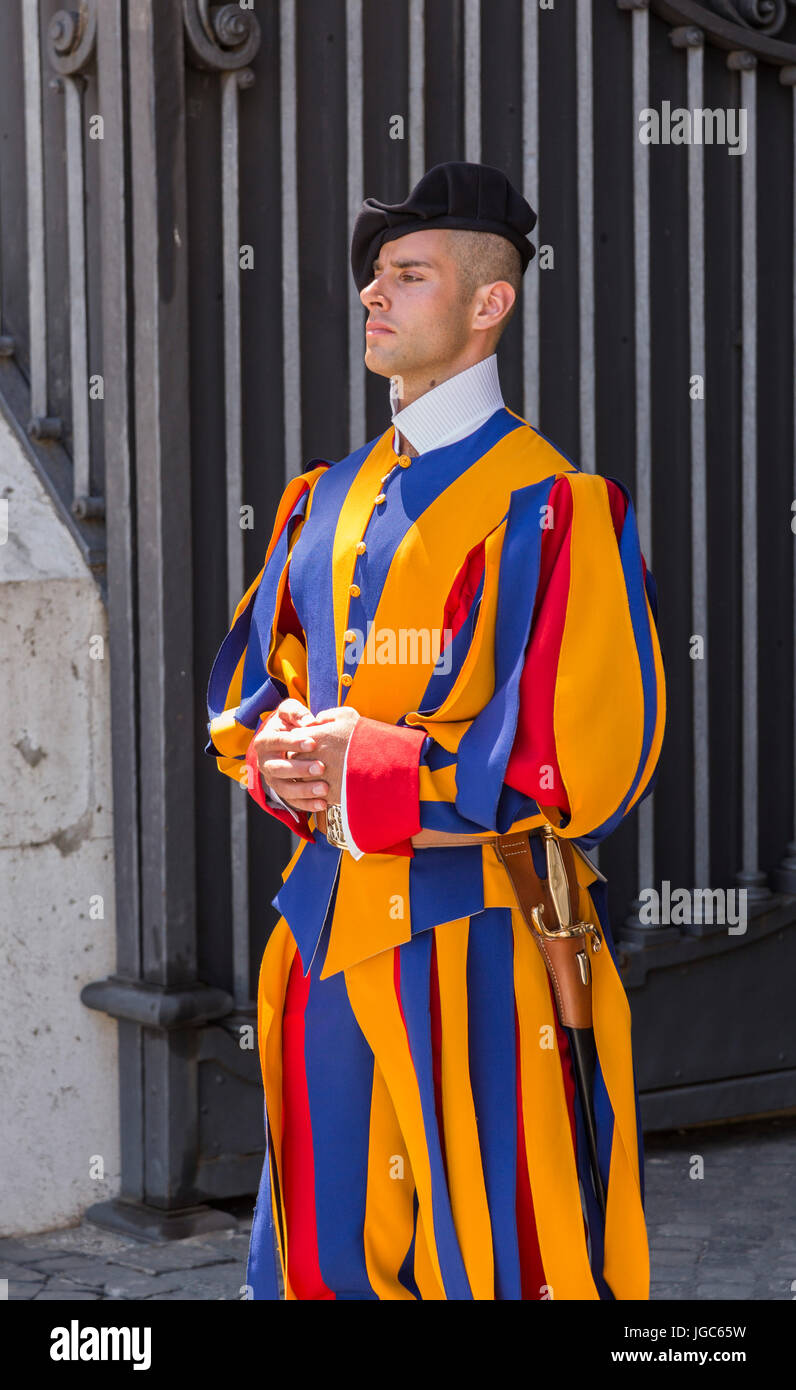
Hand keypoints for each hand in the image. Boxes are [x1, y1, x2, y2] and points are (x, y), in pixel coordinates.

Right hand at [251, 699, 329, 813]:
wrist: (286, 741)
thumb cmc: (289, 724)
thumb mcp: (289, 712)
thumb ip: (296, 712)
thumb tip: (309, 722)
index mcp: (265, 742)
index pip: (276, 741)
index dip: (293, 743)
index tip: (313, 743)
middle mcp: (266, 763)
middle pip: (278, 769)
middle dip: (299, 769)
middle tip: (321, 767)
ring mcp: (274, 780)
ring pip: (284, 789)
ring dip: (304, 790)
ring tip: (324, 788)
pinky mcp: (284, 793)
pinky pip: (293, 802)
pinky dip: (308, 804)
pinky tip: (323, 803)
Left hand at [298, 706, 360, 802]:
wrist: (384, 765)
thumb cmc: (365, 737)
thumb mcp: (347, 716)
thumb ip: (326, 715)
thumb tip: (315, 720)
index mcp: (313, 737)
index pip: (293, 738)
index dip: (302, 738)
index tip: (312, 739)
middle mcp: (311, 758)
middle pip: (294, 758)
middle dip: (302, 756)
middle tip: (317, 755)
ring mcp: (317, 778)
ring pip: (301, 777)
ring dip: (308, 773)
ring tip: (325, 769)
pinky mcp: (326, 794)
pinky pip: (314, 792)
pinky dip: (319, 788)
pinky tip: (332, 781)